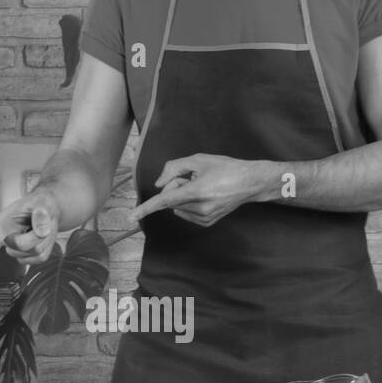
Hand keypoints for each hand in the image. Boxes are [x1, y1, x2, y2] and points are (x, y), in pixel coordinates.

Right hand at [0, 190, 60, 271]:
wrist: (47, 210)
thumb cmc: (39, 203)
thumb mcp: (41, 201)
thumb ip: (40, 213)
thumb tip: (42, 229)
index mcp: (3, 223)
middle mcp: (7, 238)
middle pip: (20, 246)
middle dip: (35, 234)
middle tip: (40, 221)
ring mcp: (18, 249)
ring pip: (33, 253)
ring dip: (43, 240)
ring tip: (42, 227)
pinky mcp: (29, 257)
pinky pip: (40, 258)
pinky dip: (47, 247)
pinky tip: (44, 238)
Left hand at [132, 155, 264, 227]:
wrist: (250, 183)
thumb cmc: (225, 168)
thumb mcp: (198, 160)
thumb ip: (174, 168)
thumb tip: (159, 184)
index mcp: (195, 191)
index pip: (164, 200)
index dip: (146, 207)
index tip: (131, 217)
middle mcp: (199, 208)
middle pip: (171, 199)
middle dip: (176, 187)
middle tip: (194, 178)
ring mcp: (204, 218)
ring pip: (177, 207)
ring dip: (183, 197)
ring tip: (204, 187)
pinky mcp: (207, 222)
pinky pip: (186, 213)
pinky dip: (190, 204)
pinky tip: (206, 196)